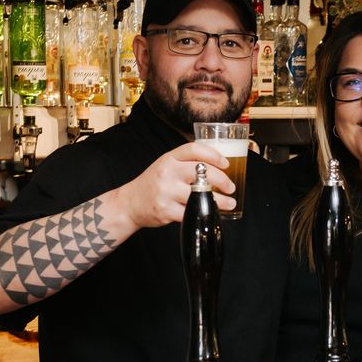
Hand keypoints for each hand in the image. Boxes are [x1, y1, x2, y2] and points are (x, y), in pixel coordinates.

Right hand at [112, 141, 237, 229]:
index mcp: (169, 158)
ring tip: (229, 203)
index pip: (194, 149)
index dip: (214, 155)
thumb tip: (218, 166)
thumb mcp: (166, 166)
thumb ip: (186, 163)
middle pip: (202, 171)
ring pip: (200, 194)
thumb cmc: (154, 183)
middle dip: (222, 180)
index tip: (226, 163)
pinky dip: (205, 213)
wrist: (130, 203)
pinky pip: (192, 212)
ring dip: (220, 201)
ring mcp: (166, 191)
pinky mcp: (166, 210)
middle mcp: (167, 172)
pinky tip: (212, 213)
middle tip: (231, 187)